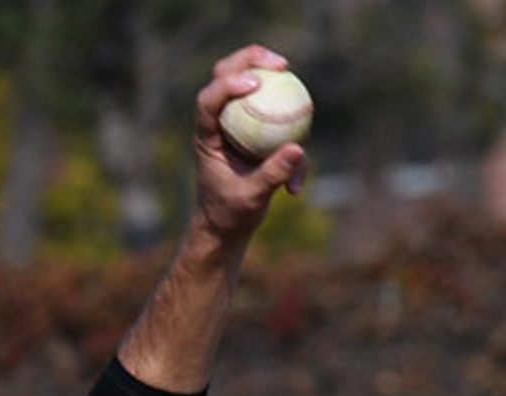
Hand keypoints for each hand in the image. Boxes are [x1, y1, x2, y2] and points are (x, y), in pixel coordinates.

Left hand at [192, 44, 309, 243]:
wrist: (227, 224)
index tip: (255, 83)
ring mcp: (233, 122)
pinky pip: (270, 106)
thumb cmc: (231, 213)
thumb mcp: (252, 198)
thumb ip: (273, 174)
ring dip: (265, 70)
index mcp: (206, 137)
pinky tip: (299, 108)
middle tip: (279, 63)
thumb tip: (298, 147)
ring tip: (285, 66)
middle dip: (248, 60)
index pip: (208, 102)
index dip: (227, 85)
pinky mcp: (252, 127)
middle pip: (224, 76)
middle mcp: (216, 123)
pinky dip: (286, 109)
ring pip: (246, 83)